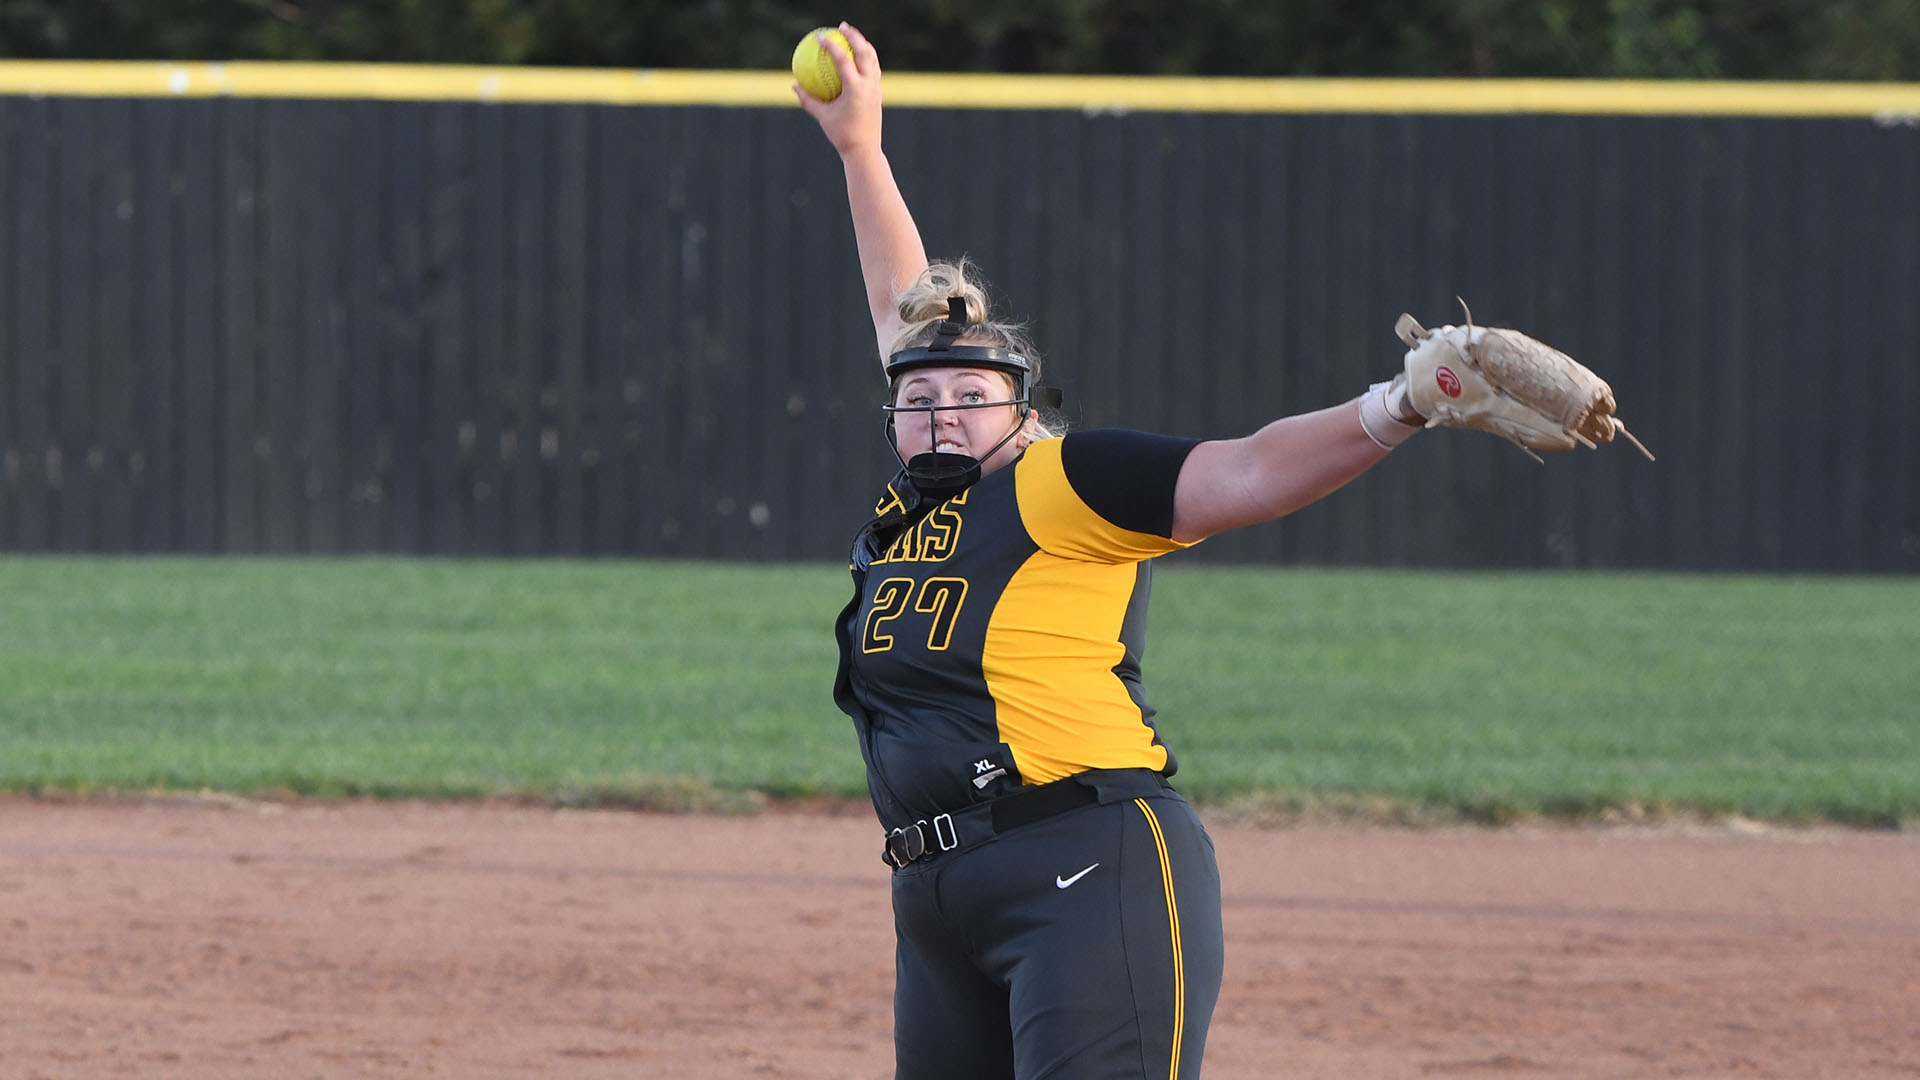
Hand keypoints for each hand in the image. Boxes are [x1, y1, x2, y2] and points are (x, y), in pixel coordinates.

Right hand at [794, 22, 883, 157]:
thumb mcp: (822, 117)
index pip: (843, 60)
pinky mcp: (878, 92)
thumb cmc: (841, 134)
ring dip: (862, 44)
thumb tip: (794, 86)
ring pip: (872, 58)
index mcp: (855, 90)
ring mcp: (876, 88)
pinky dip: (865, 58)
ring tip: (851, 35)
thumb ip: (808, 100)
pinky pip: (873, 68)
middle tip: (841, 26)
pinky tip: (856, 54)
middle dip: (853, 36)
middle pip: (864, 52)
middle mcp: (869, 85)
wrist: (864, 149)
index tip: (820, 37)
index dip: (831, 46)